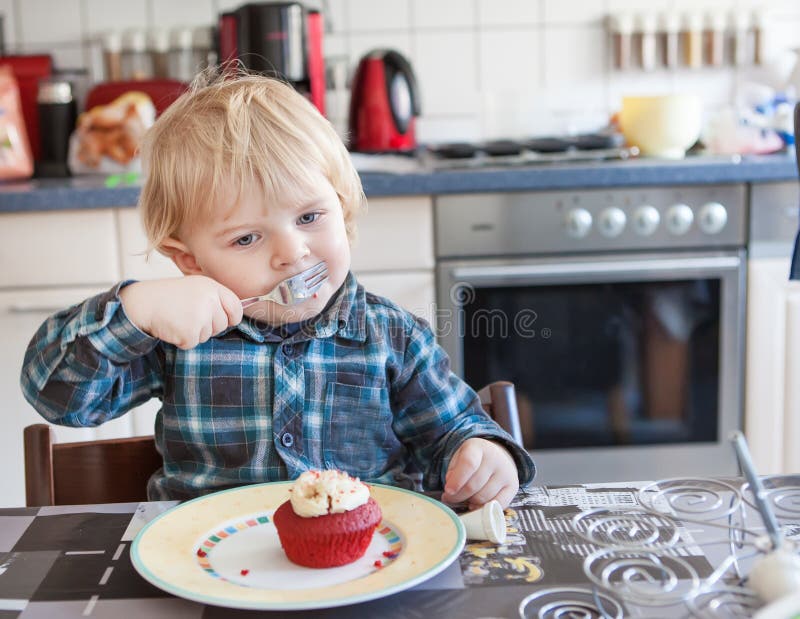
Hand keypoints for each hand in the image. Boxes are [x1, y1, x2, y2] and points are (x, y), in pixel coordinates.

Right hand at [119, 276, 242, 348]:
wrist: (142, 303)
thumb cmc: (167, 297)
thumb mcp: (194, 289)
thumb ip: (214, 300)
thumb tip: (233, 317)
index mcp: (211, 286)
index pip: (236, 306)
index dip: (232, 317)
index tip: (226, 321)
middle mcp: (209, 299)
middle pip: (222, 324)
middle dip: (208, 326)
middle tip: (188, 317)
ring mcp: (200, 315)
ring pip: (208, 335)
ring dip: (194, 333)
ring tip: (178, 319)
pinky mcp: (190, 331)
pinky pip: (193, 343)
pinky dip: (182, 340)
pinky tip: (172, 327)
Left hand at [442, 438, 518, 509]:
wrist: (497, 456)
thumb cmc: (473, 459)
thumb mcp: (459, 457)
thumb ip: (452, 472)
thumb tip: (452, 490)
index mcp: (478, 447)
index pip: (469, 464)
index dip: (457, 480)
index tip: (448, 491)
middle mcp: (495, 458)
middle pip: (474, 485)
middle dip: (458, 496)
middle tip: (449, 498)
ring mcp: (506, 473)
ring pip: (483, 498)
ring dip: (470, 502)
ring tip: (464, 498)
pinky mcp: (514, 486)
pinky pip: (497, 505)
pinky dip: (484, 508)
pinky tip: (475, 504)